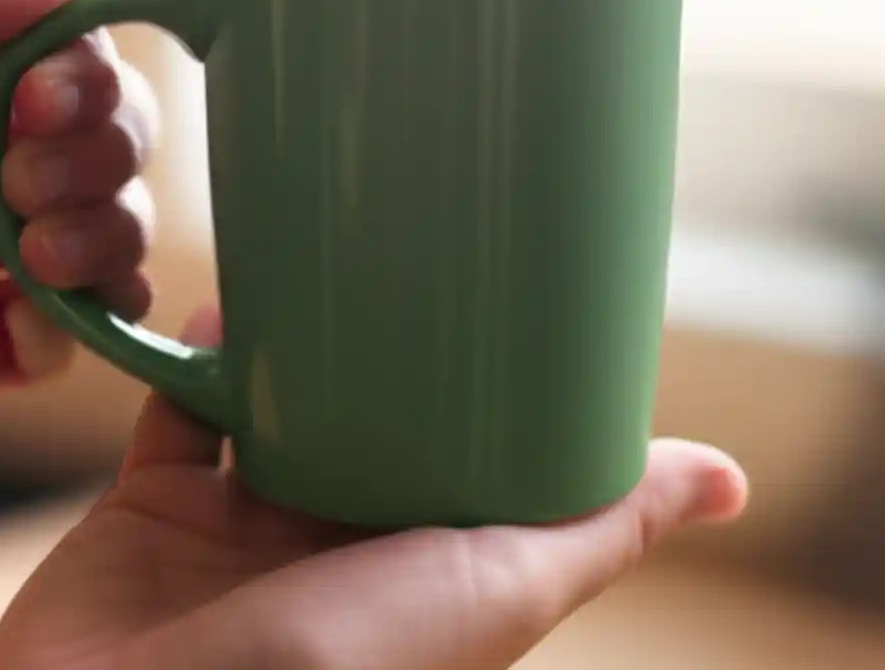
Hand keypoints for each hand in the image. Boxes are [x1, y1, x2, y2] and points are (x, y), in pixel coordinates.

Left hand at [0, 0, 157, 515]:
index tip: (43, 108)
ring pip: (86, 251)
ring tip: (31, 271)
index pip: (54, 65)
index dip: (80, 83)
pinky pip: (37, 349)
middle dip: (91, 171)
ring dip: (89, 254)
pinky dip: (41, 342)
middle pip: (91, 157)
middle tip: (27, 194)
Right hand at [0, 309, 749, 669]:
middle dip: (377, 354)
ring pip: (268, 412)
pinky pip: (174, 415)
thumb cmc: (332, 667)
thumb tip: (733, 480)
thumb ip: (598, 527)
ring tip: (310, 263)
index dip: (486, 391)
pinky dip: (191, 361)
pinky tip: (222, 301)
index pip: (462, 462)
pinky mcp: (151, 511)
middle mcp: (327, 549)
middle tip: (402, 255)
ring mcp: (235, 531)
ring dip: (284, 346)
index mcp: (415, 568)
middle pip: (361, 429)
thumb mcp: (497, 588)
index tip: (505, 299)